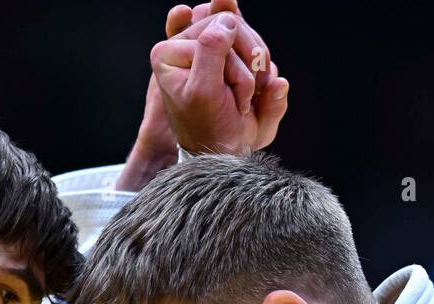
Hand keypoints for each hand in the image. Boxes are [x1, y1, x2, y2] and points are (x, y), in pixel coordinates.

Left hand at [153, 2, 288, 154]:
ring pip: (250, 38)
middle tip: (238, 99)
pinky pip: (257, 49)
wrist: (225, 153)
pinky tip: (253, 93)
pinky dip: (263, 72)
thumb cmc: (210, 128)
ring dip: (256, 71)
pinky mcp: (230, 57)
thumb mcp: (205, 93)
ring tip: (244, 99)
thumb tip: (227, 21)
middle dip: (246, 65)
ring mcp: (210, 49)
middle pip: (234, 26)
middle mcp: (186, 45)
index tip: (223, 95)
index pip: (215, 29)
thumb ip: (210, 51)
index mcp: (170, 52)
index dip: (231, 64)